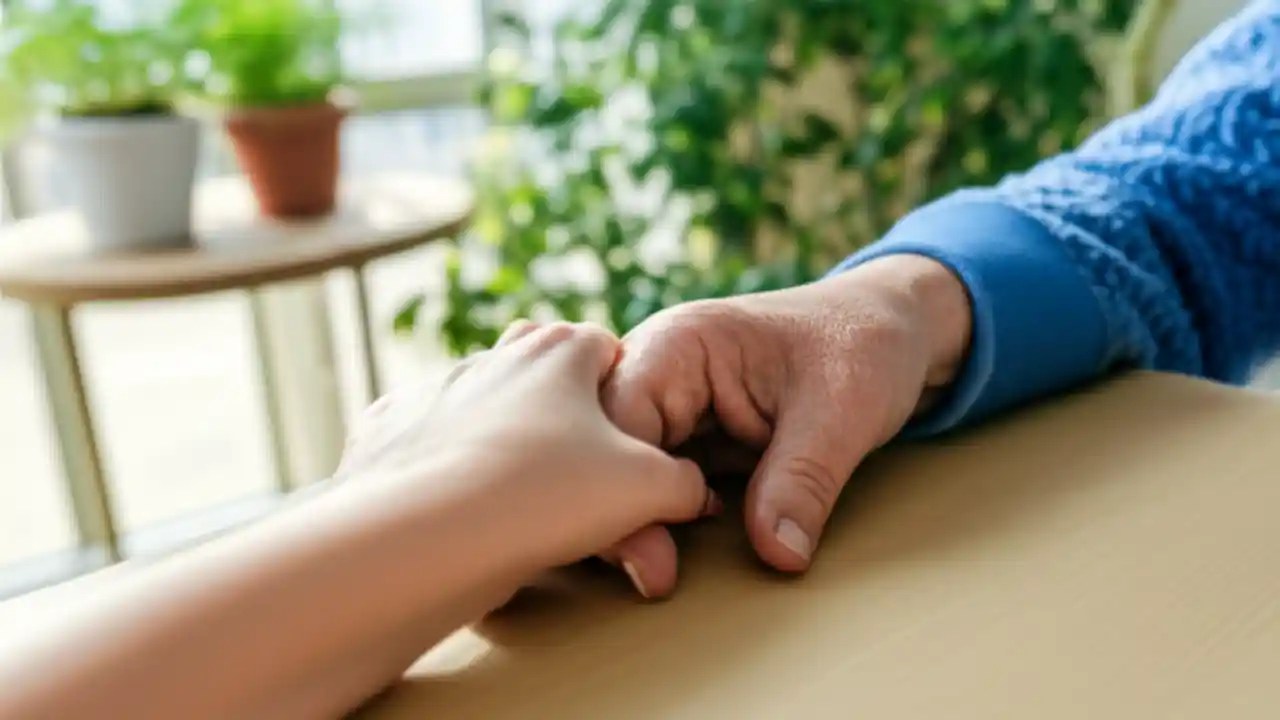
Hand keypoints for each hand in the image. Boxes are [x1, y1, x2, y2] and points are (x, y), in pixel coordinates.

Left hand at [337, 321, 717, 573]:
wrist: (429, 529)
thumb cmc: (547, 496)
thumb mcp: (646, 491)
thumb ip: (684, 487)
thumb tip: (697, 496)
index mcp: (560, 352)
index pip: (604, 348)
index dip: (623, 387)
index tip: (628, 434)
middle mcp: (493, 355)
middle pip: (537, 365)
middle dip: (558, 402)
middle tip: (575, 460)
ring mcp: (434, 389)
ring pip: (477, 400)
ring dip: (497, 434)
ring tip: (514, 494)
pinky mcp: (387, 429)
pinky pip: (420, 437)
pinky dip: (437, 462)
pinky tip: (452, 505)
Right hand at [601, 255, 972, 596]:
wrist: (892, 331)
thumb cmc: (863, 343)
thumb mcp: (842, 411)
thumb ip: (803, 480)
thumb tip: (778, 555)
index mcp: (679, 344)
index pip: (617, 419)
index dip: (623, 488)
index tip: (655, 558)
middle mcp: (656, 371)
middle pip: (603, 448)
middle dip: (617, 512)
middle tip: (655, 577)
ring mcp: (667, 406)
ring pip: (620, 470)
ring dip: (634, 519)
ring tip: (657, 572)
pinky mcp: (686, 437)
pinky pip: (652, 481)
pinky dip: (659, 517)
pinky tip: (672, 553)